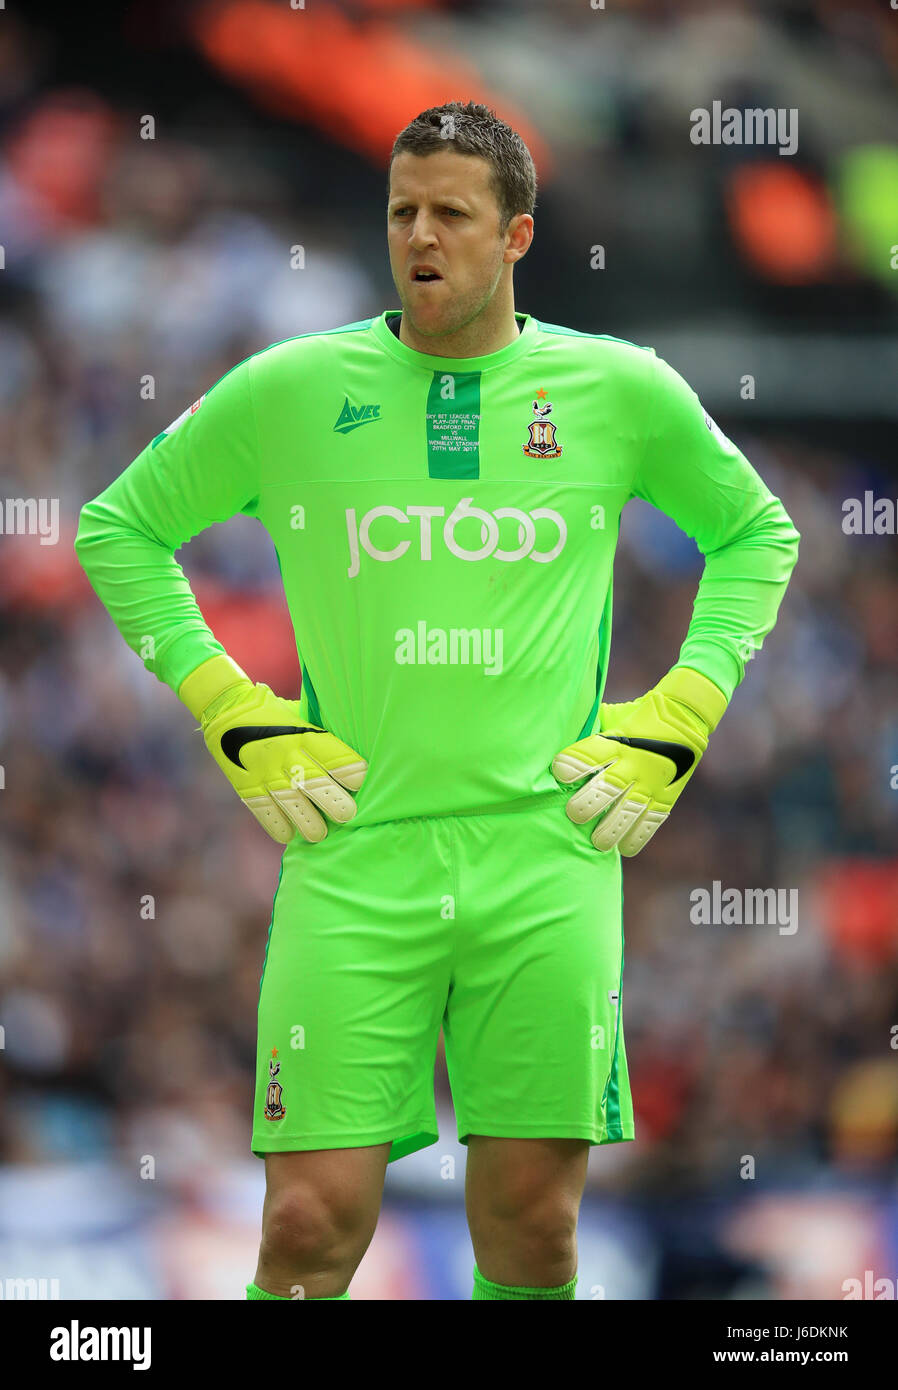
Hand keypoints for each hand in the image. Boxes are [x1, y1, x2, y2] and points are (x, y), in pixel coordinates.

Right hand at [181, 657, 366, 843]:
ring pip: (290, 801)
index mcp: (303, 734)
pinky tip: (289, 835)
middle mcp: (284, 754)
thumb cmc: (275, 713)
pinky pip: (263, 810)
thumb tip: (351, 755)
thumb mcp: (300, 716)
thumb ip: (320, 735)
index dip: (350, 772)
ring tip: (320, 834)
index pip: (332, 756)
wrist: (226, 708)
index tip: (360, 783)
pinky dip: (276, 825)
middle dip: (333, 801)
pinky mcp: (246, 785)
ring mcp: (264, 771)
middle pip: (314, 782)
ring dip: (307, 821)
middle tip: (348, 814)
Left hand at [551, 667, 725, 855]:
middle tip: (575, 814)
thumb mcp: (613, 716)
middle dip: (589, 804)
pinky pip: (653, 820)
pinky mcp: (667, 795)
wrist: (685, 716)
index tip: (559, 773)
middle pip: (608, 788)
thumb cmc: (636, 717)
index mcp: (616, 741)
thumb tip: (559, 738)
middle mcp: (634, 763)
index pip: (590, 755)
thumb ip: (592, 730)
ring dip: (612, 828)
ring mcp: (652, 781)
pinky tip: (625, 847)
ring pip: (630, 810)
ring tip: (598, 841)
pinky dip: (639, 836)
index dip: (573, 766)